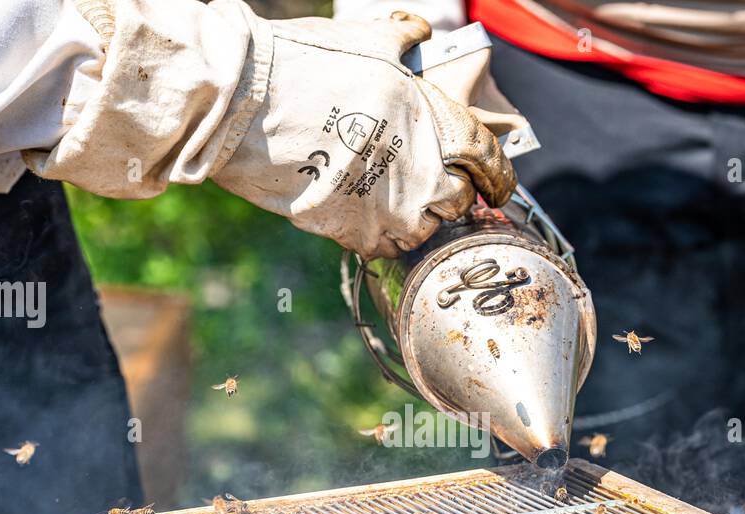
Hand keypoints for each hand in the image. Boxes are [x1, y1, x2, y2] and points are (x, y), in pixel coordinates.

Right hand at [213, 12, 515, 258]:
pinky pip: (385, 247)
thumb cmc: (308, 65)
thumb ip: (406, 40)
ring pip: (424, 230)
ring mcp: (391, 210)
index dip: (497, 174)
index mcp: (438, 124)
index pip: (488, 159)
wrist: (246, 105)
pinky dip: (381, 235)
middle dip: (450, 194)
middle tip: (430, 183)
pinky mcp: (357, 234)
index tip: (496, 184)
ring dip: (416, 218)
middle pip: (458, 201)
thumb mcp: (369, 38)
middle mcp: (424, 173)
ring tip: (393, 199)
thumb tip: (421, 34)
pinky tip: (365, 215)